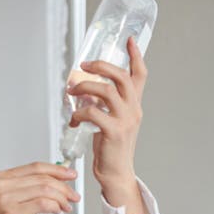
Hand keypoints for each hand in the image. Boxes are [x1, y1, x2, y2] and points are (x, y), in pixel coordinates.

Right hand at [0, 162, 79, 213]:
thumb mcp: (7, 200)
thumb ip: (27, 189)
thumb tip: (54, 184)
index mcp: (1, 177)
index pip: (36, 167)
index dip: (57, 170)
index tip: (70, 175)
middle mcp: (2, 184)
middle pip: (42, 178)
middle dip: (64, 187)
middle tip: (73, 196)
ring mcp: (5, 198)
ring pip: (44, 190)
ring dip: (61, 198)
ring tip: (66, 206)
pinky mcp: (11, 213)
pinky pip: (41, 204)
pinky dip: (54, 206)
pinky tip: (57, 211)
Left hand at [67, 36, 146, 186]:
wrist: (116, 174)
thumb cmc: (112, 149)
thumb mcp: (114, 121)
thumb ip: (106, 105)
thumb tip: (85, 88)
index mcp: (134, 105)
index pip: (140, 76)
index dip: (136, 56)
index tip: (130, 40)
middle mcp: (133, 110)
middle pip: (122, 77)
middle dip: (101, 66)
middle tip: (84, 65)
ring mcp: (125, 121)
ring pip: (106, 91)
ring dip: (84, 88)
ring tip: (72, 91)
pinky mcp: (114, 132)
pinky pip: (93, 112)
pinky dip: (79, 113)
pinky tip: (74, 120)